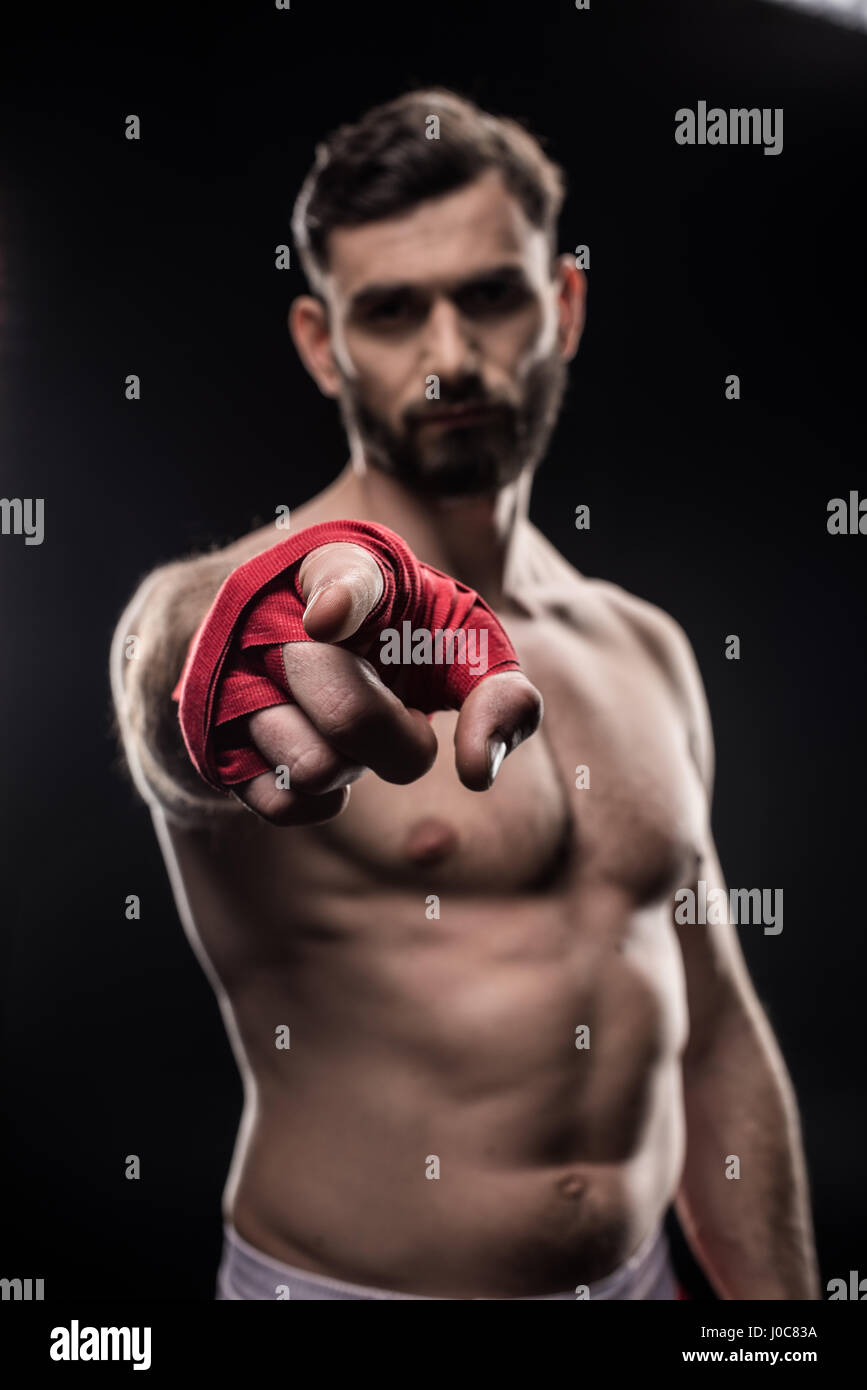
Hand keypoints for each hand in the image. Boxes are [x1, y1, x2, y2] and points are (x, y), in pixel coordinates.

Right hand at [234, 541, 541, 824]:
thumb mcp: (460, 640)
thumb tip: (480, 770)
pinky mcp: (216, 740)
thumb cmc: (400, 634)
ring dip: (355, 765)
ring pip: (313, 766)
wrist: (306, 634)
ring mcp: (233, 679)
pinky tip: (328, 755)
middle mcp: (272, 618)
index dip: (339, 597)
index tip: (329, 617)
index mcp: (341, 569)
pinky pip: (283, 803)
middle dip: (401, 742)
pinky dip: (324, 798)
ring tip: (351, 728)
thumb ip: (498, 690)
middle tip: (410, 724)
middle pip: (347, 712)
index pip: (338, 577)